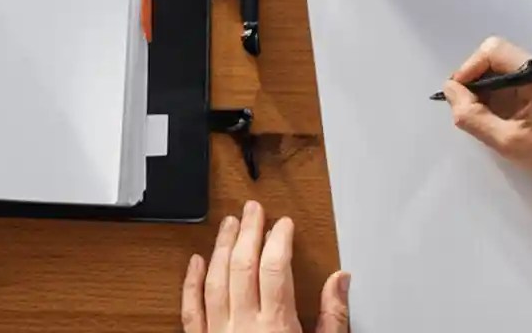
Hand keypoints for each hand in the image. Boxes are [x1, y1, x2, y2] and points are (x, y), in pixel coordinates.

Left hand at [181, 200, 349, 332]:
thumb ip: (333, 318)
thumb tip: (341, 282)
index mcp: (276, 328)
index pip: (274, 269)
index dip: (278, 240)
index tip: (284, 224)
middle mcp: (242, 329)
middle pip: (241, 267)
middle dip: (248, 233)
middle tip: (253, 210)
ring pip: (213, 281)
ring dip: (220, 248)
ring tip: (228, 225)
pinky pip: (190, 310)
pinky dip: (190, 283)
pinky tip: (194, 262)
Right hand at [440, 36, 531, 204]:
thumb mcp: (507, 143)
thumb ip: (472, 116)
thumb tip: (450, 92)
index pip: (494, 51)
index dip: (469, 69)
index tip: (458, 95)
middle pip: (500, 57)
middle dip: (478, 80)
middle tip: (469, 110)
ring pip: (508, 68)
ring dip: (491, 88)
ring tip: (488, 118)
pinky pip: (522, 78)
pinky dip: (506, 93)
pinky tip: (505, 118)